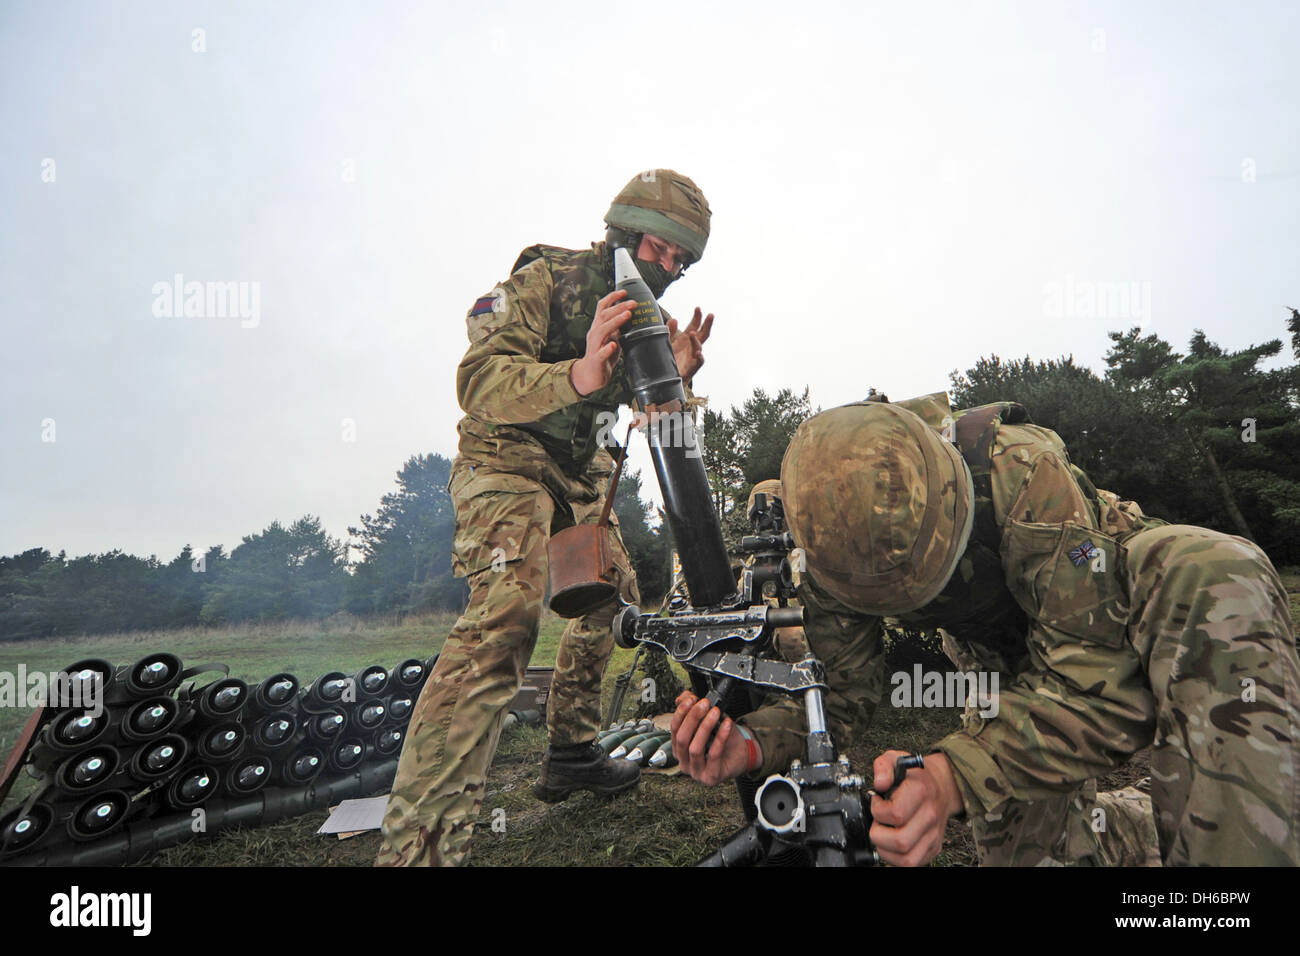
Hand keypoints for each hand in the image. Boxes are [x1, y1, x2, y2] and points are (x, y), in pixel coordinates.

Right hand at [572, 290, 634, 395]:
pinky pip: (600, 353)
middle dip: (618, 307)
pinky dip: (607, 348)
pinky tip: (614, 345)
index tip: (625, 292)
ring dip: (615, 322)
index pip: (602, 307)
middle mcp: (594, 333)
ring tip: (627, 316)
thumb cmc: (602, 355)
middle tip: (633, 303)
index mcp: (598, 327)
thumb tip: (631, 314)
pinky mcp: (596, 360)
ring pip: (602, 331)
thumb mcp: (612, 337)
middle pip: (604, 316)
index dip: (612, 298)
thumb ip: (618, 327)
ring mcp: (594, 346)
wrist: (590, 375)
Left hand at [667, 307, 713, 383]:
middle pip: (702, 335)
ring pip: (699, 348)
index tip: (698, 308)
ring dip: (696, 341)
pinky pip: (698, 363)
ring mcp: (691, 358)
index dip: (697, 317)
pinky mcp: (690, 369)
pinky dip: (699, 358)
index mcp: (684, 340)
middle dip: (707, 325)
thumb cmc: (665, 362)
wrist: (661, 380)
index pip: (694, 326)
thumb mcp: (664, 343)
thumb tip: (674, 319)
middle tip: (710, 315)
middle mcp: (690, 348)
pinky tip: (698, 353)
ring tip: (691, 334)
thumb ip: (668, 332)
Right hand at [670, 690, 756, 785]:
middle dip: (692, 718)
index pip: (674, 729)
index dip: (681, 713)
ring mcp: (696, 772)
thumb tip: (683, 697)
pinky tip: (726, 724)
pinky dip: (720, 737)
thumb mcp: (707, 721)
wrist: (742, 755)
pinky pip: (714, 755)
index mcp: (679, 749)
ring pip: (695, 748)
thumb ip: (693, 709)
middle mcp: (684, 762)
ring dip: (705, 727)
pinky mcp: (711, 777)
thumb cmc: (723, 740)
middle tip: (705, 704)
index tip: (691, 699)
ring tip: (715, 712)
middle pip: (682, 739)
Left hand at [868, 750, 963, 866]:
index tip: (877, 803)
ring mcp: (933, 834)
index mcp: (920, 792)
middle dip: (879, 834)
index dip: (878, 810)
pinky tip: (890, 844)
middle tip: (878, 822)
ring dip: (885, 849)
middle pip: (900, 841)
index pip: (895, 814)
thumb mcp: (895, 758)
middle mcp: (930, 816)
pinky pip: (911, 863)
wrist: (942, 785)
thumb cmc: (915, 775)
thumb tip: (880, 783)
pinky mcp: (933, 847)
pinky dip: (895, 858)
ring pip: (906, 858)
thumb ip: (883, 767)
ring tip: (883, 834)